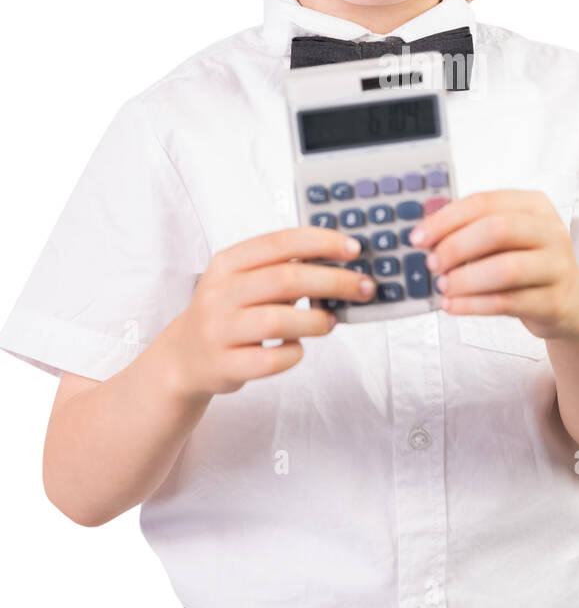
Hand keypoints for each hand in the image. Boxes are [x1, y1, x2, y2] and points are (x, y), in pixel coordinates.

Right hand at [164, 226, 375, 396]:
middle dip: (333, 281)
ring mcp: (218, 330)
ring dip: (315, 320)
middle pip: (285, 280)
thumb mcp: (243, 280)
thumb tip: (342, 262)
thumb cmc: (230, 313)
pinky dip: (294, 353)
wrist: (184, 357)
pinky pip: (271, 360)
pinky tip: (297, 348)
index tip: (354, 249)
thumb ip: (282, 267)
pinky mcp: (224, 365)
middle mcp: (219, 293)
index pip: (280, 242)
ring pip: (277, 321)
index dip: (321, 242)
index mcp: (228, 263)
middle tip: (364, 287)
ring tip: (329, 322)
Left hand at [409, 190, 578, 341]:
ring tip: (443, 286)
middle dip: (456, 247)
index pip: (484, 203)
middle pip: (496, 230)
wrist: (571, 301)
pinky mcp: (554, 301)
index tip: (419, 238)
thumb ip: (472, 229)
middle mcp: (550, 231)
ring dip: (464, 279)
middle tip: (433, 262)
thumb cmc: (528, 263)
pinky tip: (453, 306)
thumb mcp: (507, 238)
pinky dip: (473, 305)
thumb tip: (426, 234)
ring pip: (504, 269)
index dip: (446, 220)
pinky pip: (507, 302)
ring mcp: (557, 266)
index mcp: (534, 205)